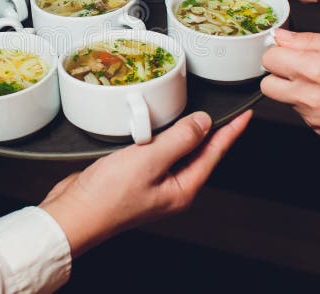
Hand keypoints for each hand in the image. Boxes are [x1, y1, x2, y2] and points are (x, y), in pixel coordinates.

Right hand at [40, 110, 252, 256]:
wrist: (73, 213)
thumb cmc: (108, 197)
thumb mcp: (149, 161)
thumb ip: (179, 140)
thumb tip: (203, 123)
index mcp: (182, 189)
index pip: (215, 154)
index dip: (231, 132)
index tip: (245, 115)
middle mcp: (172, 188)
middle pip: (198, 152)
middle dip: (210, 130)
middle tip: (222, 105)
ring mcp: (153, 183)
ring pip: (175, 151)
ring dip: (181, 130)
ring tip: (191, 109)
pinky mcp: (134, 176)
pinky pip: (155, 151)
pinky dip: (158, 135)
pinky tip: (153, 124)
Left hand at [261, 29, 319, 142]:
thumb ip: (309, 40)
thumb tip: (282, 37)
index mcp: (312, 69)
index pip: (268, 59)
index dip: (277, 52)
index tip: (288, 51)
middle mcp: (308, 96)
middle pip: (267, 85)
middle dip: (277, 75)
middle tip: (299, 68)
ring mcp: (312, 116)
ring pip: (285, 101)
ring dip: (296, 90)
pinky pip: (303, 115)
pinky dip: (312, 106)